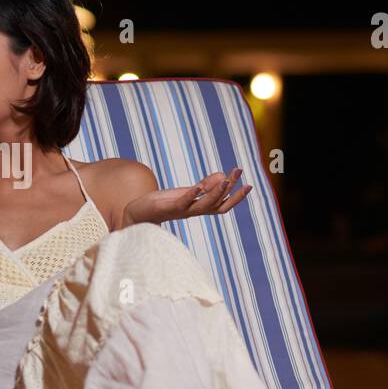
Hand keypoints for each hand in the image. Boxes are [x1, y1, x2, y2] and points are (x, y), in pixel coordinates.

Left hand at [122, 168, 251, 225]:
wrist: (138, 215)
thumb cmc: (162, 204)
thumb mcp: (186, 193)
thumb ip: (204, 186)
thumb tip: (222, 176)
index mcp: (198, 208)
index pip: (222, 204)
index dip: (236, 197)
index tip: (249, 185)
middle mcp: (193, 211)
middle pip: (217, 204)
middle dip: (230, 190)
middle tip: (240, 173)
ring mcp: (182, 211)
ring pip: (204, 205)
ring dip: (216, 192)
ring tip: (226, 179)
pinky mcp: (168, 208)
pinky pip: (183, 202)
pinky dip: (192, 195)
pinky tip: (199, 186)